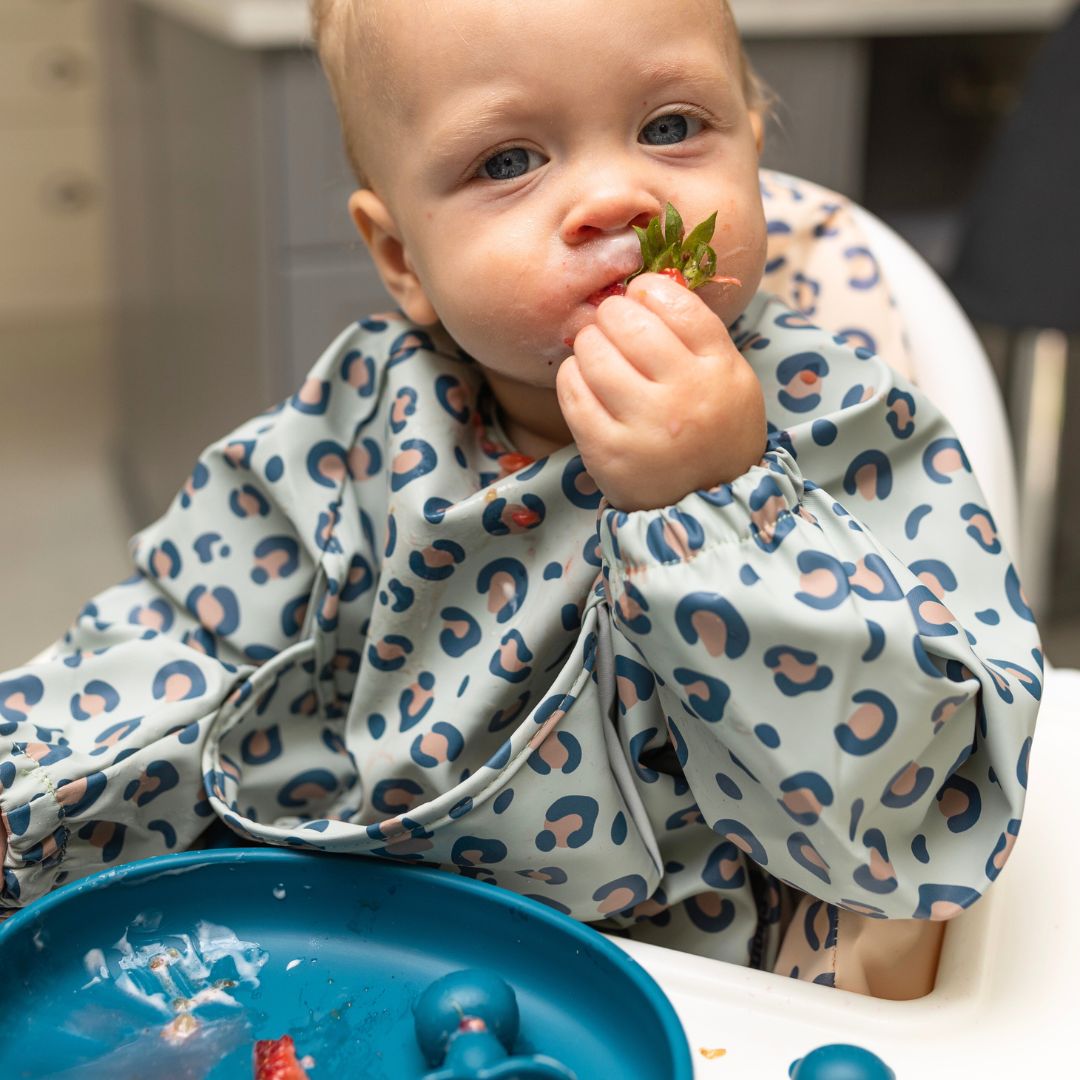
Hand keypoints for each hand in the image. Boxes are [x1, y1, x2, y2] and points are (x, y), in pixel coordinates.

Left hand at [556, 273, 765, 511]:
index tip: (639, 294)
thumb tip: (644, 282)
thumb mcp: (728, 376)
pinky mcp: (607, 451)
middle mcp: (684, 397)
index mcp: (720, 370)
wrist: (706, 502)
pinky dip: (571, 375)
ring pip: (594, 353)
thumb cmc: (713, 426)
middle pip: (629, 324)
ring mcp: (644, 427)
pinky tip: (584, 379)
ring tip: (596, 350)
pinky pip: (572, 391)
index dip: (648, 289)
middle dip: (612, 312)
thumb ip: (696, 332)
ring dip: (588, 342)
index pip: (677, 304)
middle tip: (611, 322)